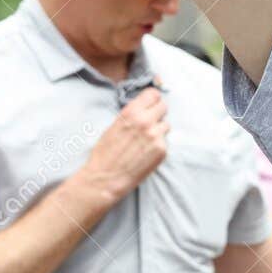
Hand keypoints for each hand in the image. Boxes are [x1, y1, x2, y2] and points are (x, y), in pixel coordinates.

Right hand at [81, 87, 168, 201]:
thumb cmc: (105, 152)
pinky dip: (158, 146)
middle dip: (158, 114)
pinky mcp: (162, 150)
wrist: (105, 177)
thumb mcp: (114, 125)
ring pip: (166, 125)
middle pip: (164, 107)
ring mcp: (156, 136)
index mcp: (131, 112)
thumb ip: (132, 114)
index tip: (150, 106)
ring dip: (159, 130)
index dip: (152, 100)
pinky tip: (145, 153)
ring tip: (145, 141)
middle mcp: (145, 121)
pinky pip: (165, 142)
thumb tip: (145, 107)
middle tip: (150, 123)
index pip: (153, 94)